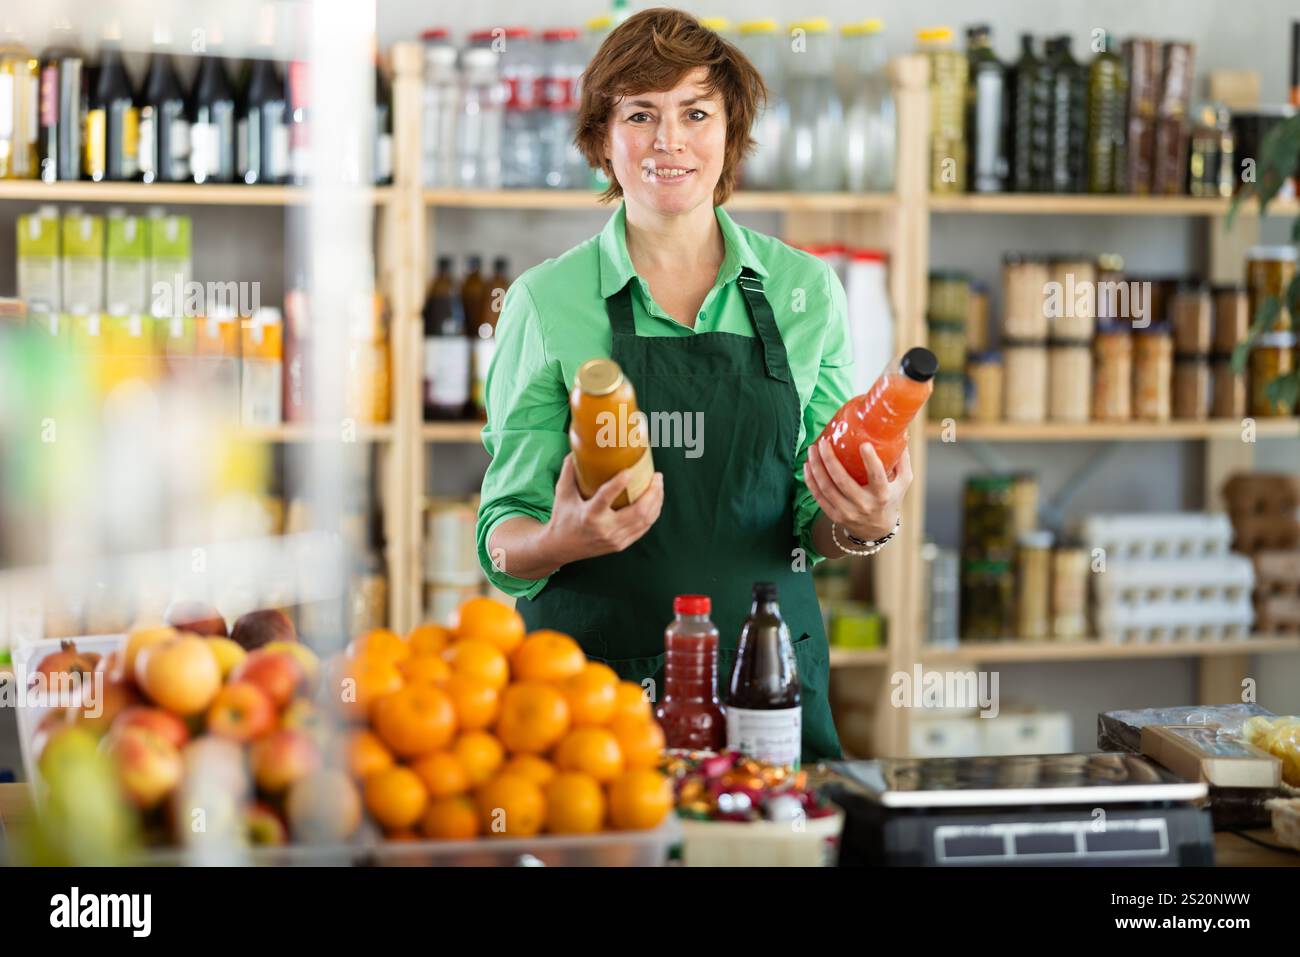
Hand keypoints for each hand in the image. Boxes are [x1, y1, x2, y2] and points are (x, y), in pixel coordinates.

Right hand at [543, 454, 664, 564]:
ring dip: (656, 501)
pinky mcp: (621, 545)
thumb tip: (577, 449)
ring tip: (659, 485)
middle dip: (652, 492)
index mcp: (589, 515)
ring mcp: (615, 539)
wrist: (561, 548)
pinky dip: (652, 513)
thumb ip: (569, 470)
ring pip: (645, 520)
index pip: (605, 498)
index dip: (618, 484)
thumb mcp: (562, 493)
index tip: (630, 471)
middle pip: (637, 512)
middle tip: (657, 476)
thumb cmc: (562, 517)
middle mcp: (605, 529)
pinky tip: (655, 501)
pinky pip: (643, 528)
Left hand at [803, 439, 911, 542]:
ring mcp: (847, 512)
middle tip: (823, 442)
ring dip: (816, 467)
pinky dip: (810, 480)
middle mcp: (864, 505)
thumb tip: (900, 433)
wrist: (877, 530)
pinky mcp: (834, 515)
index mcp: (882, 494)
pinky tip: (807, 465)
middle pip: (842, 481)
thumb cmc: (890, 499)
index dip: (870, 461)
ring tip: (812, 450)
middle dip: (829, 460)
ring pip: (826, 488)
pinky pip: (818, 496)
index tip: (863, 444)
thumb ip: (901, 460)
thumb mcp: (903, 482)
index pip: (877, 477)